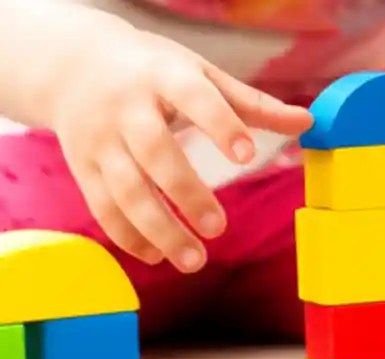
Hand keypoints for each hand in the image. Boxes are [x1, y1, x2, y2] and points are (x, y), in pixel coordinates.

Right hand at [49, 22, 312, 271]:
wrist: (73, 66)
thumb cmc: (154, 74)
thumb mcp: (201, 75)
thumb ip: (253, 104)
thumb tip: (307, 123)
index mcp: (164, 77)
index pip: (193, 99)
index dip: (219, 125)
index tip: (246, 155)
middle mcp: (126, 108)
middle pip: (154, 153)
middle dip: (186, 193)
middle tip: (219, 229)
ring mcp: (100, 140)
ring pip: (124, 189)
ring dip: (158, 229)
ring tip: (194, 261)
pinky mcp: (83, 167)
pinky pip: (102, 206)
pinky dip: (128, 236)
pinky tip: (158, 256)